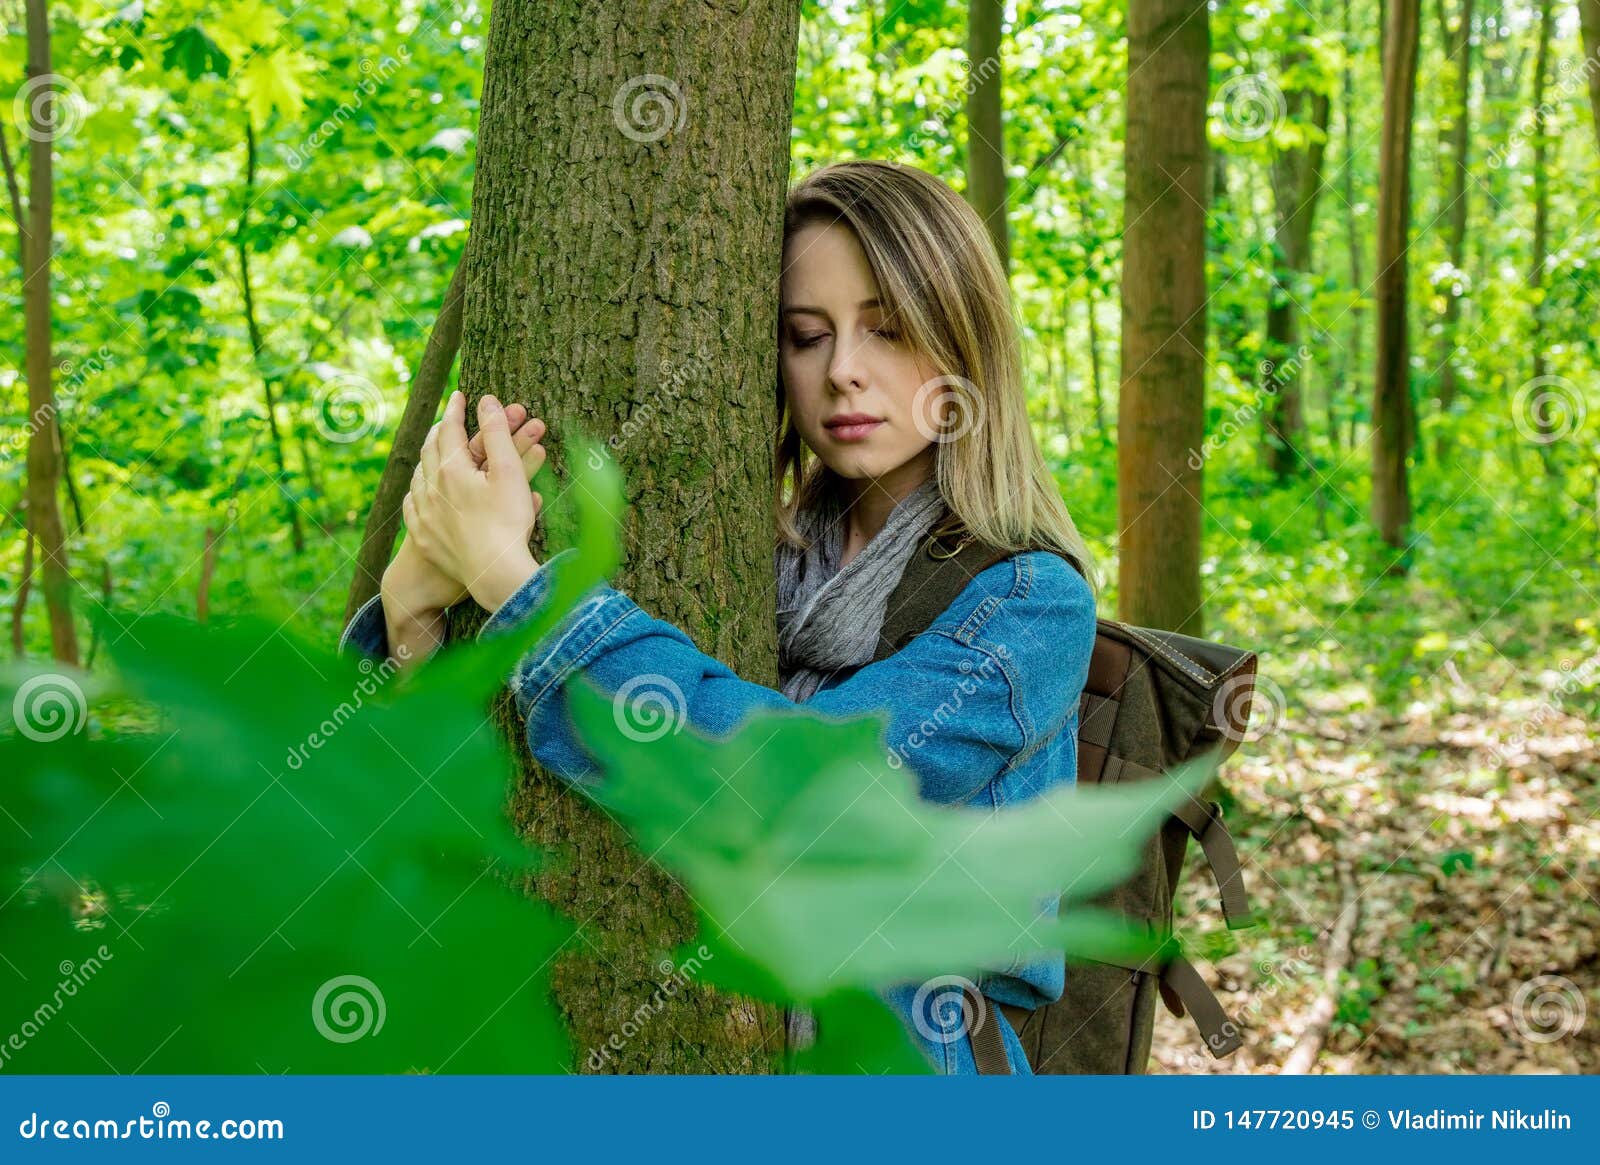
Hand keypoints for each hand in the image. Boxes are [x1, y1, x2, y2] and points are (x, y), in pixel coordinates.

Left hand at [406, 390, 546, 613]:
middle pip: (430, 450)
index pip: (451, 429)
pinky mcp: (424, 538)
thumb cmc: (508, 523)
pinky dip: (416, 491)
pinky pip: (412, 506)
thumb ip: (497, 433)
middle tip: (447, 420)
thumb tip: (486, 401)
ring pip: (417, 477)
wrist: (494, 574)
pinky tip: (420, 492)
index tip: (460, 395)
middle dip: (440, 431)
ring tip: (433, 452)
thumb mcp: (510, 472)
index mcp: (451, 470)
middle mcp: (430, 489)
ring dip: (426, 459)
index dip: (456, 409)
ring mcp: (423, 514)